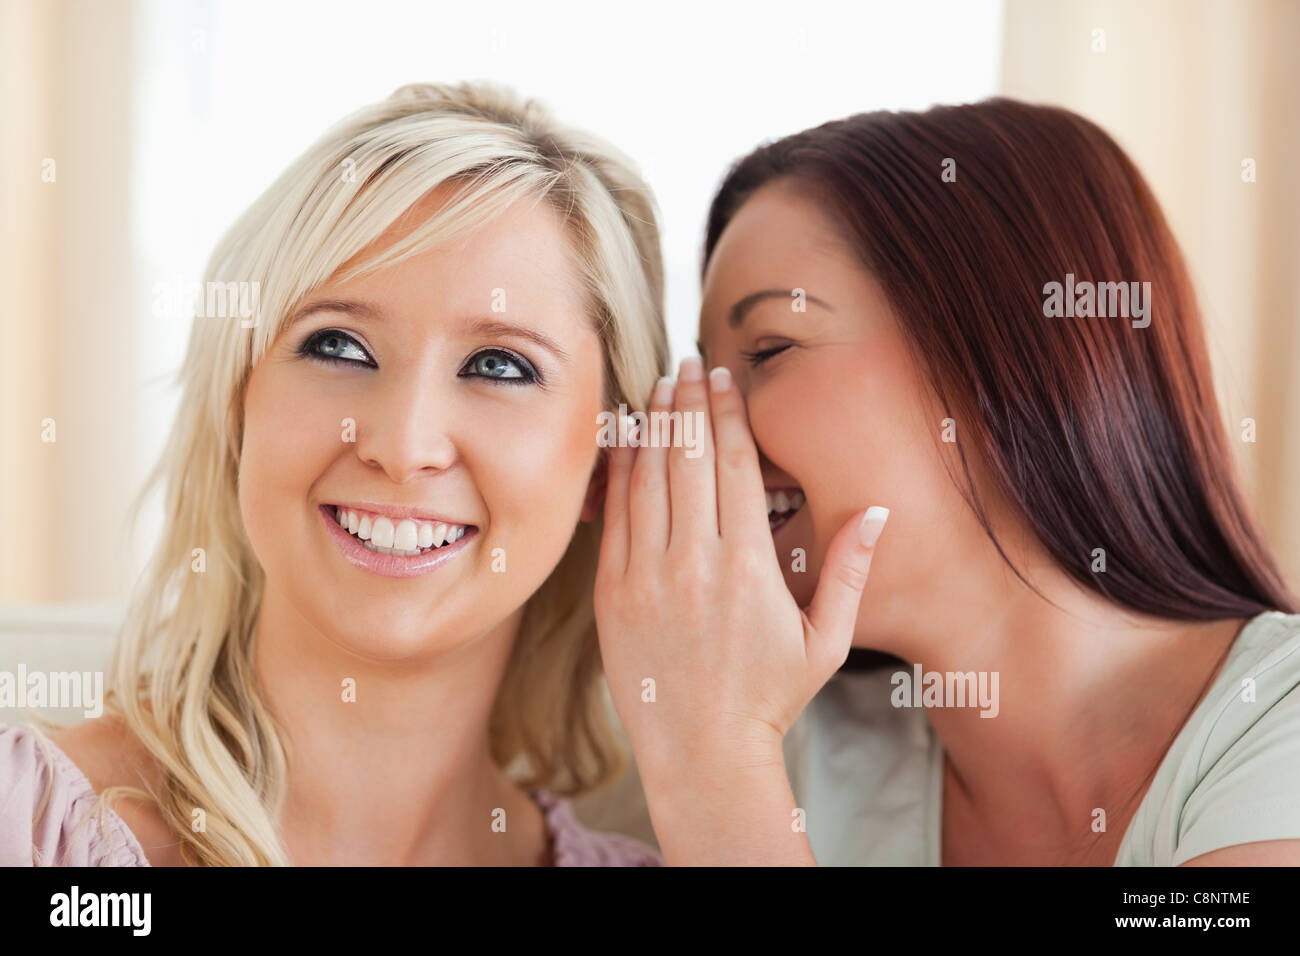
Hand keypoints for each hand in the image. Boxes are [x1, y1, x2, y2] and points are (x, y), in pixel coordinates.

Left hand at [595, 356, 889, 790]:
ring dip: (651, 426)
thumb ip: (851, 570)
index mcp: (749, 566)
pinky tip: (625, 441)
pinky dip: (619, 472)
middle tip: (685, 363)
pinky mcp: (613, 593)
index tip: (720, 377)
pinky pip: (614, 516)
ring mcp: (647, 576)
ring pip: (646, 478)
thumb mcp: (827, 641)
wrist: (702, 753)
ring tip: (656, 388)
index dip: (725, 412)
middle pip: (686, 457)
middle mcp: (694, 562)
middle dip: (686, 402)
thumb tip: (878, 512)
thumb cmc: (769, 698)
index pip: (732, 465)